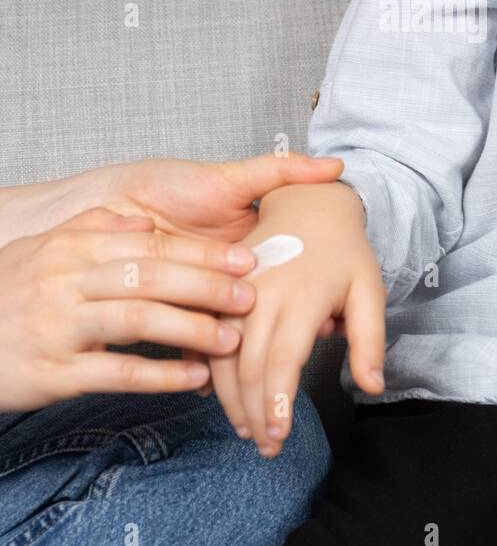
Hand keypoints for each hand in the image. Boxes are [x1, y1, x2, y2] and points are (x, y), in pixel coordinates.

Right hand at [0, 206, 260, 411]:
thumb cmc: (8, 295)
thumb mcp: (42, 251)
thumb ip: (93, 231)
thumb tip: (141, 222)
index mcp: (69, 246)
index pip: (148, 245)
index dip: (200, 252)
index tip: (245, 259)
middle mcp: (64, 281)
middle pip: (149, 277)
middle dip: (207, 285)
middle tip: (251, 295)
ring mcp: (58, 327)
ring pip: (137, 321)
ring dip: (192, 328)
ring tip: (233, 338)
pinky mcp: (53, 374)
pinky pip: (117, 372)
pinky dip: (162, 375)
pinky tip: (195, 378)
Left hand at [98, 150, 344, 397]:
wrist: (113, 198)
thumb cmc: (171, 183)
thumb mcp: (232, 177)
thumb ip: (281, 170)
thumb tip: (334, 167)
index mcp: (247, 252)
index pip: (284, 282)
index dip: (306, 301)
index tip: (330, 319)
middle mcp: (224, 279)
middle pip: (258, 315)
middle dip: (278, 338)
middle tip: (295, 351)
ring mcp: (196, 299)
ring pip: (226, 332)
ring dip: (241, 355)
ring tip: (255, 378)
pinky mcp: (167, 315)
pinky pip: (185, 341)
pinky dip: (196, 359)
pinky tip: (207, 378)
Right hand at [208, 182, 385, 455]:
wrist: (309, 204)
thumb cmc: (344, 253)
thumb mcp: (369, 290)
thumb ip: (370, 341)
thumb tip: (372, 387)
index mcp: (301, 296)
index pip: (282, 361)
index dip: (277, 404)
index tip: (279, 438)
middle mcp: (263, 293)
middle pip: (249, 366)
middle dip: (254, 413)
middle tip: (266, 448)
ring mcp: (236, 291)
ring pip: (221, 354)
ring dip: (230, 398)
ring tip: (246, 430)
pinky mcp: (221, 289)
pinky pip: (207, 335)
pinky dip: (211, 370)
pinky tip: (220, 397)